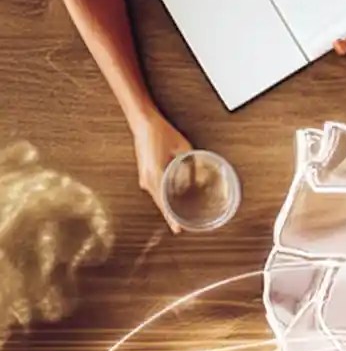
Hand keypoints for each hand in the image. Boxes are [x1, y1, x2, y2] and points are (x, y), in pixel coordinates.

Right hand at [130, 111, 190, 232]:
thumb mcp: (183, 148)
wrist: (143, 122)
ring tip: (175, 219)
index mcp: (154, 172)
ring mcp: (144, 176)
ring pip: (156, 197)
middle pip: (159, 202)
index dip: (171, 215)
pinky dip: (161, 197)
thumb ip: (191, 164)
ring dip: (165, 207)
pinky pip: (154, 190)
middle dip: (169, 215)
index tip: (177, 227)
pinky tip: (168, 202)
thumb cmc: (160, 132)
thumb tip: (198, 177)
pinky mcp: (145, 172)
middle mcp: (147, 177)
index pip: (164, 201)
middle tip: (178, 228)